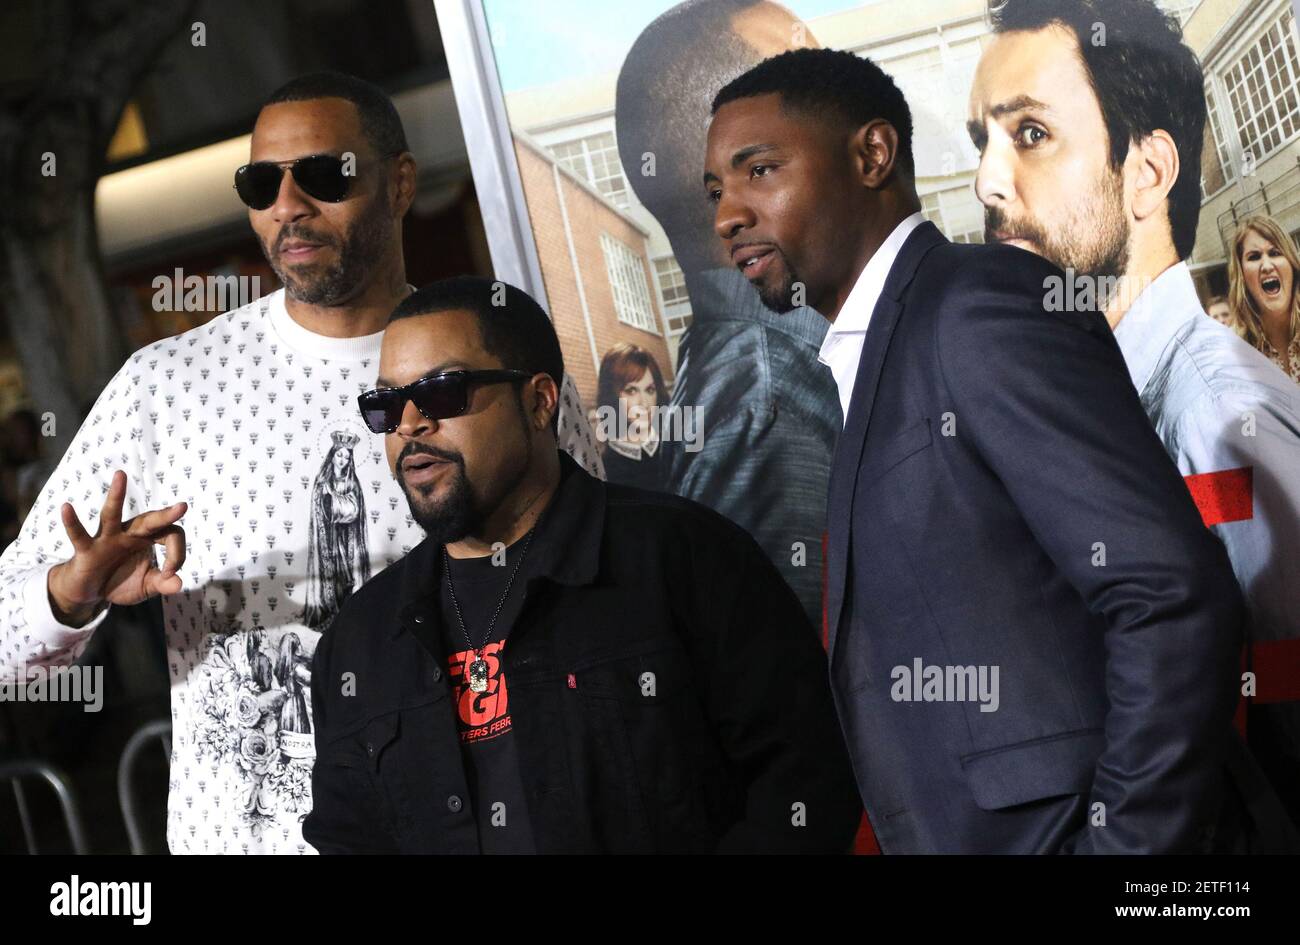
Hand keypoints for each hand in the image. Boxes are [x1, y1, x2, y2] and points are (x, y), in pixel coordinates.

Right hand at [47, 469, 187, 624]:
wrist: (90, 592)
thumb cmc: (121, 581)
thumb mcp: (146, 585)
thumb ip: (162, 584)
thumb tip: (179, 585)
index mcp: (147, 538)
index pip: (171, 536)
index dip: (177, 555)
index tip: (170, 574)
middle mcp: (128, 533)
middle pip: (149, 520)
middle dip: (165, 515)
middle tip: (183, 507)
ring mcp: (106, 538)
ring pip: (112, 514)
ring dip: (117, 495)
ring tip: (120, 475)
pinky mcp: (86, 549)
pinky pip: (79, 534)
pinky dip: (72, 522)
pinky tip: (66, 507)